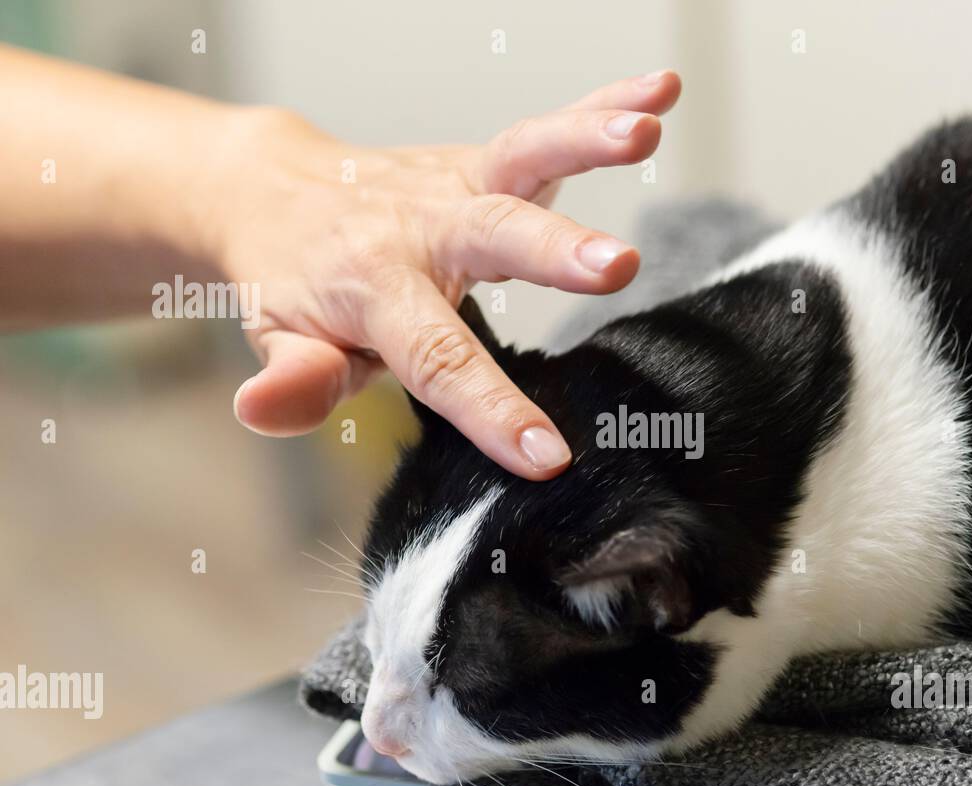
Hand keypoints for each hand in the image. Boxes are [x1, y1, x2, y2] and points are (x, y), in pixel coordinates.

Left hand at [219, 70, 680, 478]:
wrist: (278, 192)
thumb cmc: (296, 284)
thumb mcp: (282, 341)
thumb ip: (293, 379)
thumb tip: (260, 409)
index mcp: (375, 288)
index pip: (437, 359)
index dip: (490, 408)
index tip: (546, 454)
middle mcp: (422, 228)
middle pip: (493, 236)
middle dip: (555, 251)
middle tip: (615, 266)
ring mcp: (457, 185)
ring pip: (523, 156)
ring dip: (586, 139)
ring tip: (645, 131)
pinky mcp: (484, 161)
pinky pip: (549, 128)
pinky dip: (605, 102)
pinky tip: (657, 92)